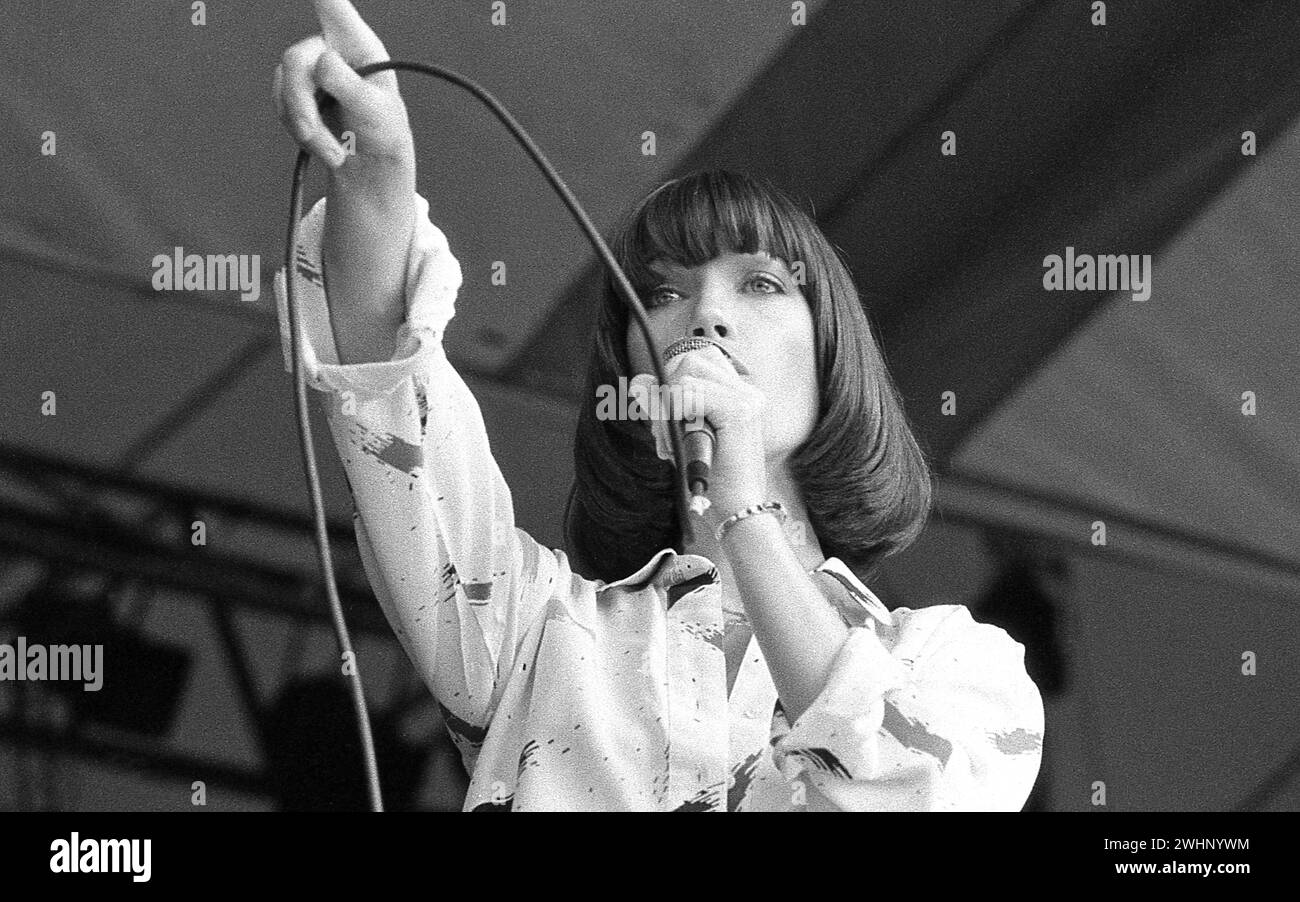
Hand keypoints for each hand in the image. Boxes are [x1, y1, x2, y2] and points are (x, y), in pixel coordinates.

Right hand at [272, 0, 413, 178]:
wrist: (371, 161)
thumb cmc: (383, 130)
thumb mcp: (376, 111)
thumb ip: (350, 87)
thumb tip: (322, 63)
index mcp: (358, 44)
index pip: (335, 8)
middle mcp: (331, 49)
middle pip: (296, 60)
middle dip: (300, 103)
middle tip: (312, 135)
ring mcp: (311, 69)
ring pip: (285, 87)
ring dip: (303, 126)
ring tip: (333, 152)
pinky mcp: (297, 90)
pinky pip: (281, 105)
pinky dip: (298, 130)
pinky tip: (322, 145)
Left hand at [634, 345, 769, 527]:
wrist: (738, 510)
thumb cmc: (713, 479)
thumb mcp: (683, 436)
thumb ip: (663, 407)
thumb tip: (637, 383)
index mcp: (739, 393)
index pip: (696, 359)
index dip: (673, 381)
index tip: (672, 415)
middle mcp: (746, 390)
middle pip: (689, 359)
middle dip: (668, 391)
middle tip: (670, 430)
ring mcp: (746, 398)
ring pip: (686, 373)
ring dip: (669, 406)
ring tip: (677, 439)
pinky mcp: (739, 410)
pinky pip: (687, 393)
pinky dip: (675, 413)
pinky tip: (685, 437)